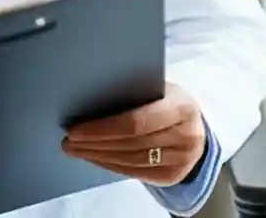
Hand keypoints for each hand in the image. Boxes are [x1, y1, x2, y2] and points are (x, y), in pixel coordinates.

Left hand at [62, 82, 206, 186]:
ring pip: (131, 161)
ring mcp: (182, 159)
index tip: (76, 129)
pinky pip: (136, 173)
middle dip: (95, 143)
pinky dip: (111, 166)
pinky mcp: (173, 176)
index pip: (137, 121)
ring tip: (76, 150)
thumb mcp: (161, 90)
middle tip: (69, 141)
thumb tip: (91, 100)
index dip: (103, 128)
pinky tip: (95, 158)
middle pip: (131, 144)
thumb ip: (136, 93)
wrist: (196, 128)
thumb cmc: (169, 102)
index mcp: (181, 106)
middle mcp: (186, 135)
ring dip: (98, 156)